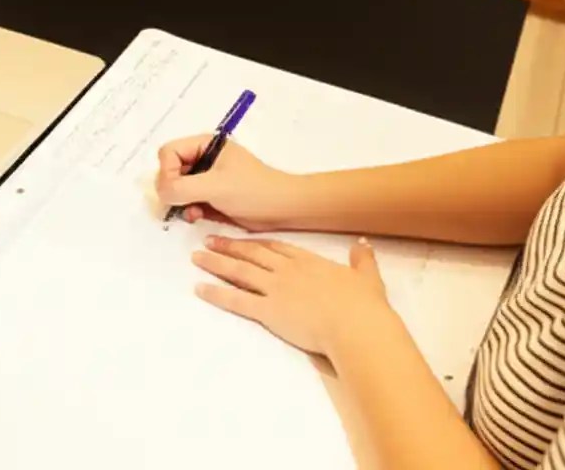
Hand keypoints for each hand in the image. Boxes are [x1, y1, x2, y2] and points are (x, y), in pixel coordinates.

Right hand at [156, 136, 301, 231]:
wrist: (283, 209)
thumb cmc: (253, 191)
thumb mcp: (215, 186)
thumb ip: (183, 187)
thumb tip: (161, 192)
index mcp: (205, 145)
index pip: (168, 152)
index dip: (166, 171)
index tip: (175, 190)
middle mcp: (203, 158)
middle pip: (170, 170)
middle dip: (172, 188)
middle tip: (180, 203)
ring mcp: (207, 177)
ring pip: (177, 188)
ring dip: (180, 201)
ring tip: (193, 212)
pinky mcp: (212, 195)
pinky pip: (188, 200)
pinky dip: (189, 209)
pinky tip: (198, 216)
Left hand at [191, 235, 390, 357]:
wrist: (356, 325)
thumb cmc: (363, 305)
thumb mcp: (367, 277)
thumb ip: (362, 260)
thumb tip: (363, 245)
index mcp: (309, 261)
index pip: (275, 247)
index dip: (256, 243)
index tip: (241, 239)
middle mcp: (287, 270)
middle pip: (252, 254)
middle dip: (229, 247)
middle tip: (209, 241)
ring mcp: (276, 289)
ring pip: (239, 272)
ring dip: (216, 263)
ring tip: (197, 257)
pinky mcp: (268, 311)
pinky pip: (236, 301)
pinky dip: (216, 294)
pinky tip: (200, 289)